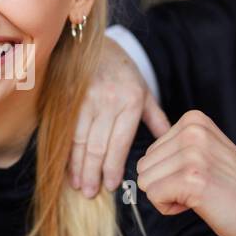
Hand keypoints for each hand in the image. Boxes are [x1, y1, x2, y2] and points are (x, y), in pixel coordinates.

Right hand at [70, 36, 169, 197]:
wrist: (92, 41)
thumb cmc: (122, 70)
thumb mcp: (144, 91)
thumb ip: (156, 119)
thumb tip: (170, 144)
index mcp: (130, 101)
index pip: (119, 142)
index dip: (112, 167)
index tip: (109, 186)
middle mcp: (107, 101)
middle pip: (97, 146)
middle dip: (92, 173)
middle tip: (90, 194)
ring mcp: (85, 99)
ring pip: (79, 141)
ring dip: (77, 167)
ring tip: (78, 185)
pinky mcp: (67, 98)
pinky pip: (66, 131)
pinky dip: (65, 151)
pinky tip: (65, 166)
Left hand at [135, 110, 235, 235]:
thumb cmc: (233, 191)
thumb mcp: (206, 153)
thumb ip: (176, 148)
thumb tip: (139, 163)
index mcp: (194, 120)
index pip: (149, 152)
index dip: (169, 173)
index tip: (200, 176)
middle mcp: (193, 131)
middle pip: (143, 166)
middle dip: (165, 184)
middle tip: (200, 188)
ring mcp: (193, 153)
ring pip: (145, 182)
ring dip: (169, 196)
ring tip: (201, 195)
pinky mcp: (192, 179)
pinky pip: (154, 197)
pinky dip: (170, 208)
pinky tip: (199, 205)